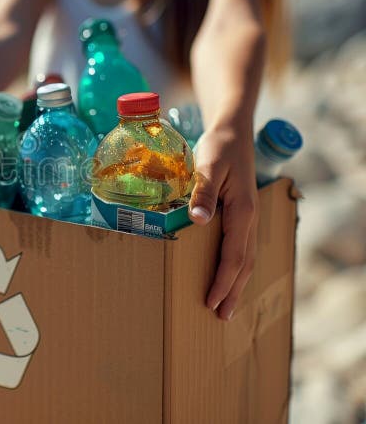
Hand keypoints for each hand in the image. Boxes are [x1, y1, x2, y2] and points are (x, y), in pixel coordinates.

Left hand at [189, 125, 257, 320]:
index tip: (211, 301)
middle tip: (221, 316)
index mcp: (242, 213)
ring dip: (236, 283)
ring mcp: (248, 218)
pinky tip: (228, 274)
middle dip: (232, 291)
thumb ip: (203, 192)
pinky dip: (237, 267)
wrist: (232, 132)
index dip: (222, 281)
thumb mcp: (208, 166)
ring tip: (226, 305)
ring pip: (246, 258)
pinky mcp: (241, 214)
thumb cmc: (218, 148)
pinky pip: (242, 247)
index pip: (233, 256)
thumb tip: (200, 220)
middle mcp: (249, 219)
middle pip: (244, 264)